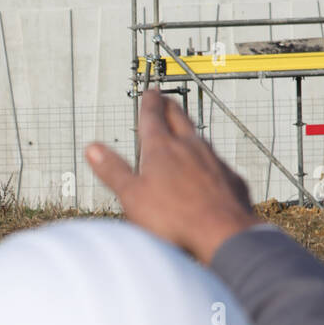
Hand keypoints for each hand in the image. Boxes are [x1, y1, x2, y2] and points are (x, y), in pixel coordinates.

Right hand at [85, 89, 257, 264]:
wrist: (223, 232)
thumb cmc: (174, 217)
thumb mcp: (132, 195)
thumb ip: (113, 170)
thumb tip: (92, 148)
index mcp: (162, 149)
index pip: (153, 117)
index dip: (149, 103)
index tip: (149, 92)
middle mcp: (190, 147)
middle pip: (179, 119)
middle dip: (169, 107)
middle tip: (165, 99)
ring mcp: (214, 161)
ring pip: (200, 139)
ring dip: (189, 131)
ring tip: (184, 131)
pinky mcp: (230, 178)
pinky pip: (217, 162)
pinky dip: (208, 160)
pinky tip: (207, 169)